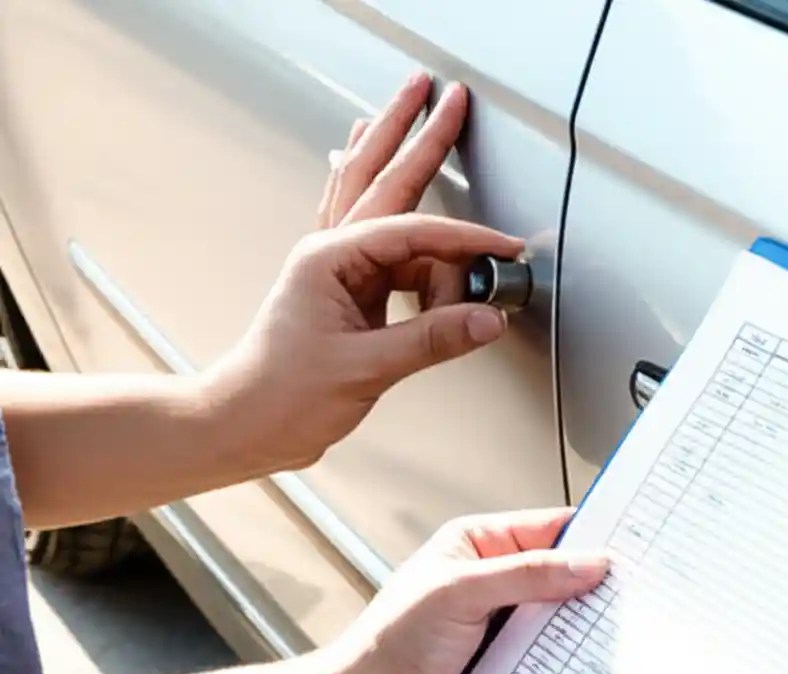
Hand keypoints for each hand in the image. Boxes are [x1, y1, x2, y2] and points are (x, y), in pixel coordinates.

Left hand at [203, 73, 519, 470]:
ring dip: (396, 154)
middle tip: (446, 98)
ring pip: (374, 196)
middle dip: (417, 133)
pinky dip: (388, 200)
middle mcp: (330, 253)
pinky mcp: (344, 288)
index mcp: (330, 261)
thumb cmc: (282, 395)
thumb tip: (484, 318)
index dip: (466, 239)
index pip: (415, 233)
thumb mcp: (364, 368)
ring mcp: (335, 267)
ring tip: (415, 115)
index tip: (503, 249)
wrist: (246, 421)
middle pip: (383, 177)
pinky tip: (377, 168)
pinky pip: (374, 231)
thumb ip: (431, 340)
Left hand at [329, 508, 608, 673]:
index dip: (590, 535)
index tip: (626, 547)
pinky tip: (578, 659)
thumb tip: (585, 561)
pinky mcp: (506, 658)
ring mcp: (501, 621)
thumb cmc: (390, 644)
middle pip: (561, 573)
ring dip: (576, 626)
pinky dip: (564, 657)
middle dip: (588, 585)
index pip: (549, 528)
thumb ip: (525, 573)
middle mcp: (493, 578)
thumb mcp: (460, 592)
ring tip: (603, 629)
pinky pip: (548, 652)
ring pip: (559, 616)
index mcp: (478, 542)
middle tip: (623, 593)